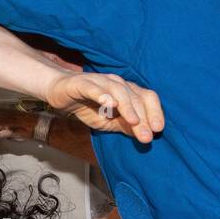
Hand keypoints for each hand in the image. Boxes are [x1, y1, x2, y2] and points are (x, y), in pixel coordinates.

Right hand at [45, 71, 164, 142]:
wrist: (61, 94)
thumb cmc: (88, 106)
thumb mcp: (110, 122)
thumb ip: (127, 127)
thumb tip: (147, 135)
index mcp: (127, 91)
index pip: (146, 97)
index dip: (155, 112)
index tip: (158, 129)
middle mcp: (117, 83)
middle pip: (135, 97)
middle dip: (143, 117)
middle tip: (146, 136)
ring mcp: (100, 81)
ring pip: (118, 91)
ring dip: (128, 107)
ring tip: (133, 121)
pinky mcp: (82, 83)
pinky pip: (94, 88)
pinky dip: (103, 95)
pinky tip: (110, 104)